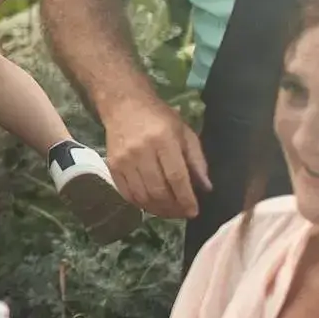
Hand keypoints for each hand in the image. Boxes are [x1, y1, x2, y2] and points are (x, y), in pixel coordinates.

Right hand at [96, 93, 208, 221]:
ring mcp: (124, 159)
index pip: (176, 177)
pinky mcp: (112, 166)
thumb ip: (197, 160)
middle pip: (158, 190)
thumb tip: (205, 188)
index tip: (194, 211)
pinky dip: (141, 204)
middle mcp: (142, 151)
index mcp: (164, 140)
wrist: (124, 105)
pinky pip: (127, 194)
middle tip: (182, 213)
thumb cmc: (160, 117)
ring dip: (158, 210)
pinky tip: (152, 204)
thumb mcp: (184, 132)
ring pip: (142, 196)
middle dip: (173, 208)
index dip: (186, 198)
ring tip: (169, 211)